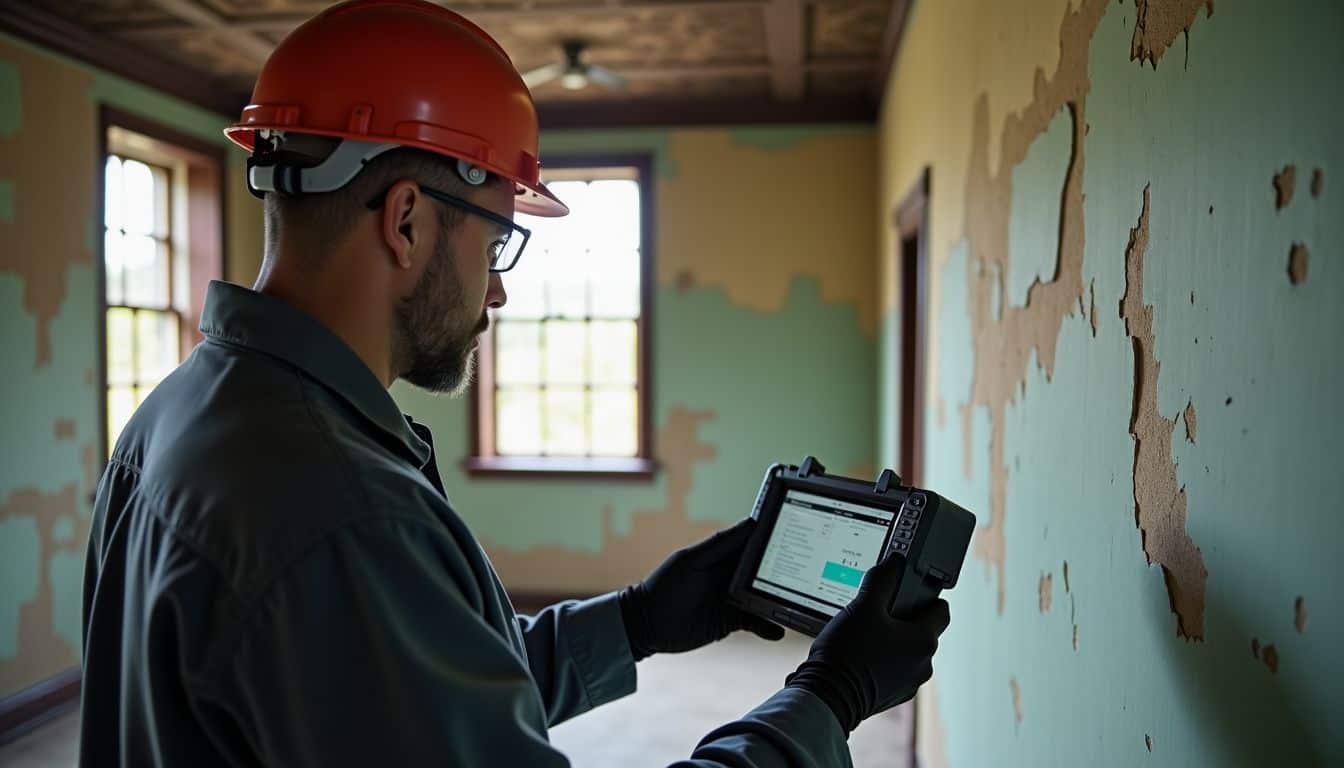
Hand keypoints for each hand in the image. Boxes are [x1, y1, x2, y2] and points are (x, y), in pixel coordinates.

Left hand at [618, 519, 784, 659]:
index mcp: (722, 555)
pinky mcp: (730, 621)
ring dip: (779, 600)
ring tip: (797, 603)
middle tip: (806, 573)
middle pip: (764, 571)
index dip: (772, 537)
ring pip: (764, 597)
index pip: (753, 543)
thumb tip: (751, 523)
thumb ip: (720, 544)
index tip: (795, 533)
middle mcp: (731, 575)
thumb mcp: (691, 561)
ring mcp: (732, 599)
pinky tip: (778, 630)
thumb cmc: (664, 586)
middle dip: (783, 571)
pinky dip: (768, 626)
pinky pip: (756, 622)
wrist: (646, 625)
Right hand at [785, 552, 950, 733]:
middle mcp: (923, 664)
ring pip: (906, 650)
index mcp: (924, 641)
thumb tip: (895, 562)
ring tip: (863, 631)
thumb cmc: (848, 652)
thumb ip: (882, 579)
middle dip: (902, 617)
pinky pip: (893, 668)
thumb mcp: (863, 606)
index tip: (907, 590)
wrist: (828, 695)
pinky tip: (859, 652)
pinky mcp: (891, 695)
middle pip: (922, 630)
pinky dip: (882, 658)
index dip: (925, 595)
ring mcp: (908, 683)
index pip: (941, 610)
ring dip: (891, 639)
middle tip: (876, 608)